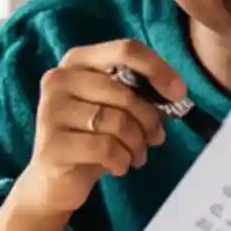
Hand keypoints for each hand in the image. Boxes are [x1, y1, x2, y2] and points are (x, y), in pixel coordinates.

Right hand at [16, 38, 185, 214]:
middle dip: (149, 119)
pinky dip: (121, 160)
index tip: (179, 93)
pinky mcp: (51, 144)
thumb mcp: (115, 108)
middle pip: (124, 92)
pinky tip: (118, 166)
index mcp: (78, 60)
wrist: (54, 181)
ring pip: (117, 121)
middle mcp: (59, 79)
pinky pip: (105, 148)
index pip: (125, 50)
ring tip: (136, 155)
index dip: (158, 69)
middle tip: (156, 137)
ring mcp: (51, 110)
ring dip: (136, 143)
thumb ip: (139, 92)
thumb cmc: (92, 138)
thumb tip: (174, 92)